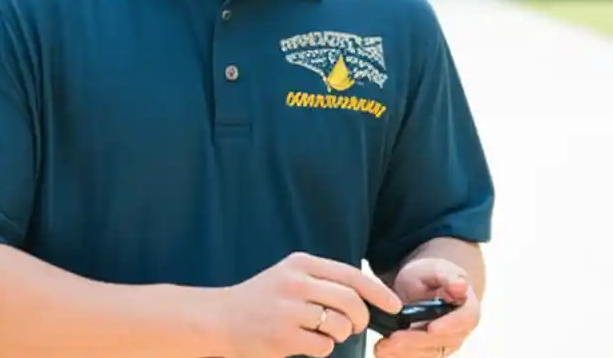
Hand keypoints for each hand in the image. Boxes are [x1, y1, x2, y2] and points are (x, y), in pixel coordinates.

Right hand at [207, 252, 402, 357]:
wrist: (219, 319)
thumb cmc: (259, 300)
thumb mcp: (288, 277)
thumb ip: (322, 281)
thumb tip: (366, 298)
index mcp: (299, 264)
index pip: (351, 275)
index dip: (378, 292)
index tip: (393, 305)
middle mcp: (295, 283)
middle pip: (351, 302)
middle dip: (361, 319)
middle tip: (355, 327)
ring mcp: (288, 310)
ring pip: (341, 326)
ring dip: (339, 335)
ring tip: (321, 334)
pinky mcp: (283, 336)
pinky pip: (324, 347)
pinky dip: (321, 348)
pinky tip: (304, 343)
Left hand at [373, 258, 479, 357]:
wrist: (421, 285)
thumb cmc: (431, 276)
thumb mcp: (436, 269)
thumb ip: (447, 276)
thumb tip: (460, 285)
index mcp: (467, 309)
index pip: (464, 321)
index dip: (449, 326)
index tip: (432, 328)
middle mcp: (459, 331)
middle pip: (442, 341)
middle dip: (417, 342)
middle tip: (395, 339)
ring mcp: (444, 343)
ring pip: (428, 353)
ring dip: (405, 352)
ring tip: (383, 347)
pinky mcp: (427, 350)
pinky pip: (416, 356)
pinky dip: (399, 356)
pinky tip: (383, 352)